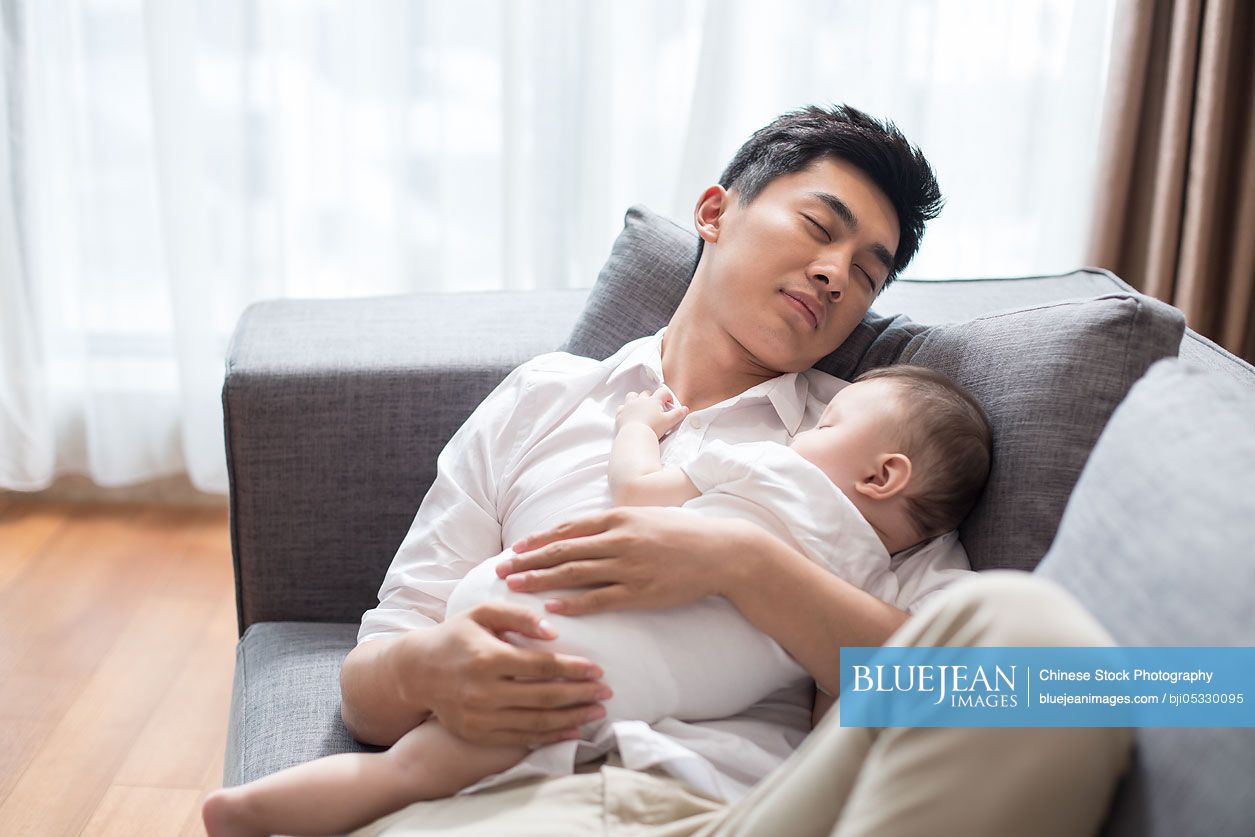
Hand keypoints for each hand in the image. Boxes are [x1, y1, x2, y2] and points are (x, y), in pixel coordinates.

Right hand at [397, 600, 612, 747]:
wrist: (417, 671)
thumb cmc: (456, 636)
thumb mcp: (482, 613)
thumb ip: (519, 615)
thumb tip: (554, 631)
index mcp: (487, 657)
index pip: (541, 667)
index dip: (573, 669)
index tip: (597, 669)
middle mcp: (483, 691)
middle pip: (543, 697)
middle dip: (580, 695)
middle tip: (606, 692)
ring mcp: (480, 717)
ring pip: (536, 722)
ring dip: (571, 719)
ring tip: (596, 712)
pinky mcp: (477, 734)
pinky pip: (520, 739)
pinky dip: (549, 737)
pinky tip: (571, 731)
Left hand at [494, 507, 760, 614]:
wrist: (721, 552)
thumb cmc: (684, 533)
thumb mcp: (646, 517)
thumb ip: (616, 523)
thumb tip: (586, 532)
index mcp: (619, 517)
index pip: (568, 529)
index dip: (538, 540)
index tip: (515, 549)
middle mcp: (619, 539)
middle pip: (562, 551)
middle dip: (528, 561)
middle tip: (500, 571)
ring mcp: (628, 566)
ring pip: (574, 574)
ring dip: (540, 580)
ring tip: (514, 587)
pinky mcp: (640, 592)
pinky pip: (599, 599)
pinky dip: (573, 603)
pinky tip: (551, 607)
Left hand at [614, 387, 688, 437]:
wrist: (635, 436)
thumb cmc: (652, 428)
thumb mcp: (669, 422)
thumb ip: (678, 414)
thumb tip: (685, 409)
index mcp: (653, 401)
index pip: (663, 392)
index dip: (668, 396)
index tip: (669, 404)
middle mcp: (640, 400)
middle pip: (647, 393)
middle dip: (652, 398)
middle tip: (656, 408)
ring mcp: (629, 405)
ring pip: (632, 396)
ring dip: (637, 399)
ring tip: (641, 408)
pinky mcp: (621, 413)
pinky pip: (622, 407)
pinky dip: (626, 409)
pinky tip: (629, 415)